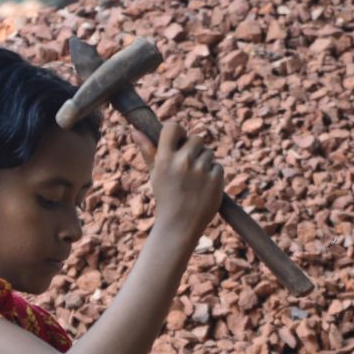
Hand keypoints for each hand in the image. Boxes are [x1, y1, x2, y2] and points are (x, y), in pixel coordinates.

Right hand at [148, 120, 225, 239]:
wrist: (180, 226)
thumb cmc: (166, 197)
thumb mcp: (154, 174)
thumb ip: (148, 151)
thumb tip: (135, 131)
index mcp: (165, 158)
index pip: (173, 127)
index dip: (178, 131)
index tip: (180, 139)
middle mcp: (183, 162)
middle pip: (197, 138)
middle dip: (195, 149)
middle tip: (189, 166)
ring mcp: (201, 171)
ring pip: (209, 152)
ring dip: (205, 162)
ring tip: (195, 180)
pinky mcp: (215, 179)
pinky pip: (218, 166)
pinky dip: (213, 175)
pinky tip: (204, 187)